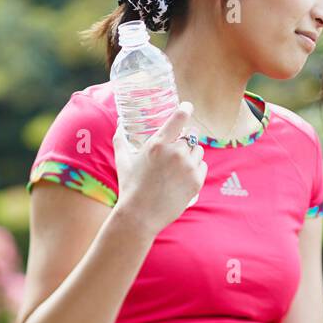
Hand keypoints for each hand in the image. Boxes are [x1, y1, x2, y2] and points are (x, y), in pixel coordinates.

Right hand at [111, 101, 206, 236]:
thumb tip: (120, 125)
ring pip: (199, 150)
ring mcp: (188, 167)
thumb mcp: (122, 161)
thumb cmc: (130, 187)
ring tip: (176, 168)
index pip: (179, 117)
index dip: (185, 109)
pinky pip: (203, 166)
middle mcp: (175, 153)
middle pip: (191, 135)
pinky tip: (182, 178)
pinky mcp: (197, 181)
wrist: (140, 216)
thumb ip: (120, 140)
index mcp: (157, 144)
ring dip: (191, 155)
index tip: (187, 107)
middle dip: (184, 140)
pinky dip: (195, 169)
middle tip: (174, 152)